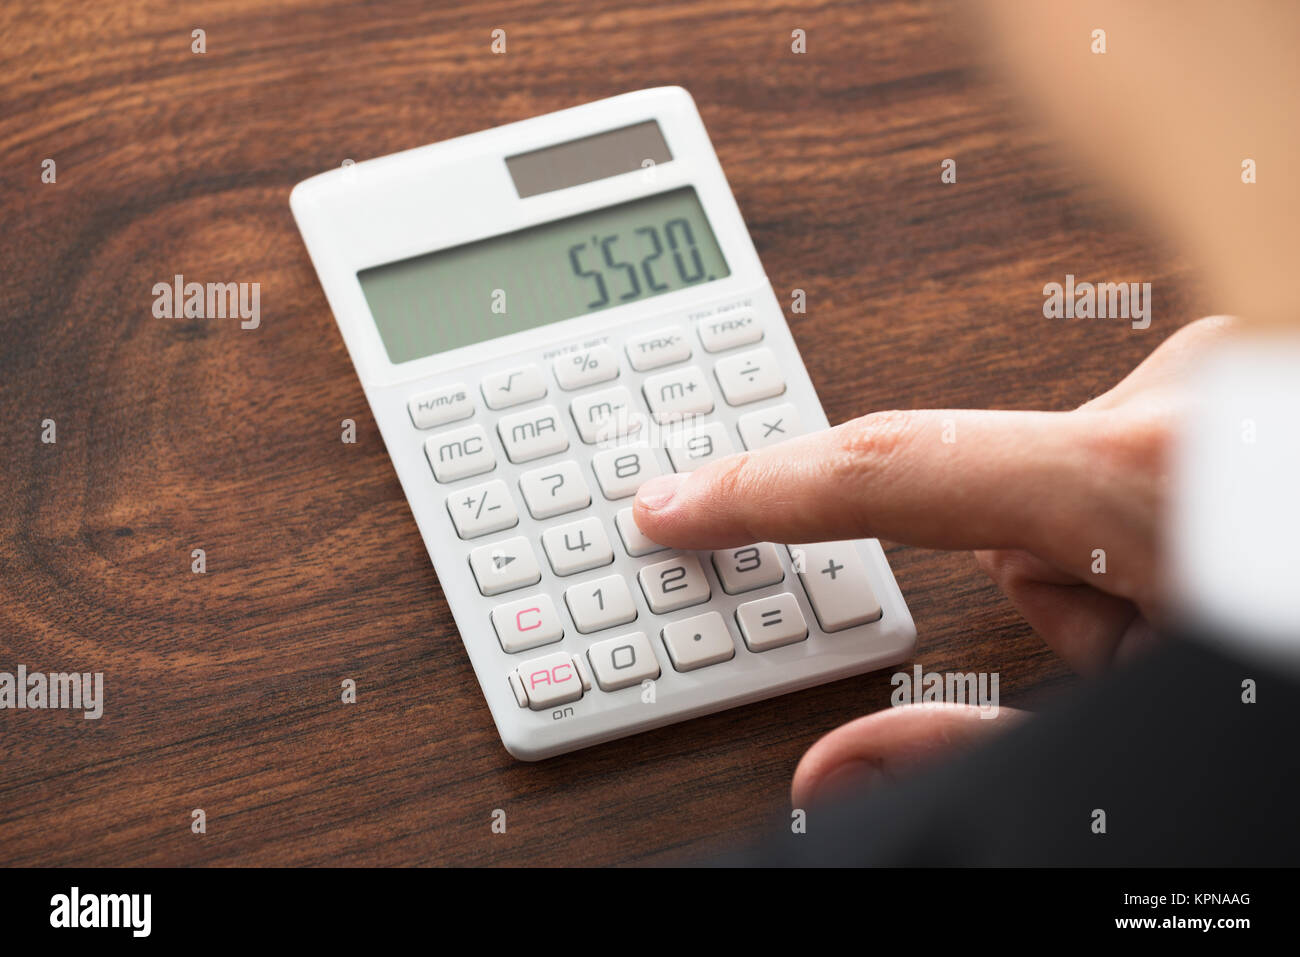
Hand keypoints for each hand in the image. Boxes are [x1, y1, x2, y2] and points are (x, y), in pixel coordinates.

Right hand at [633, 316, 1232, 805]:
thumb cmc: (1295, 667)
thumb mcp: (1131, 736)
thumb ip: (968, 742)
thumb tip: (831, 766)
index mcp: (1147, 484)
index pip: (892, 470)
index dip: (762, 491)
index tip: (678, 502)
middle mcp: (1183, 398)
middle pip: (1005, 489)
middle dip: (1038, 568)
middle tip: (1133, 628)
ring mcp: (1217, 374)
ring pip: (1076, 469)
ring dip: (1106, 548)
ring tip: (1197, 609)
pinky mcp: (1240, 374)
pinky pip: (1138, 440)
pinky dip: (1154, 511)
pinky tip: (1217, 564)